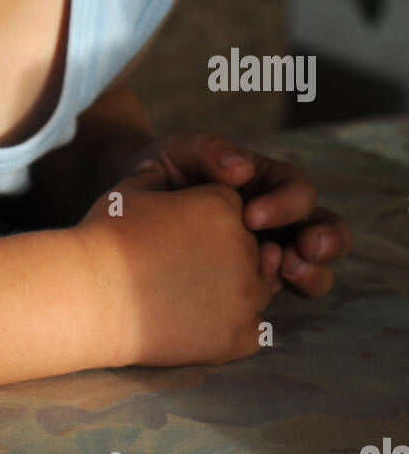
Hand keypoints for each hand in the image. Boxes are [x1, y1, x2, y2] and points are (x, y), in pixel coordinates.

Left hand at [121, 129, 351, 296]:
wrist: (128, 210)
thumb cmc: (161, 173)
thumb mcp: (179, 151)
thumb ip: (209, 150)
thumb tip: (243, 168)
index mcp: (267, 184)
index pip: (297, 191)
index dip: (285, 204)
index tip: (250, 216)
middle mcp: (278, 221)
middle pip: (325, 230)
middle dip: (325, 240)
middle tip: (302, 249)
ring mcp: (269, 256)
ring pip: (314, 269)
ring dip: (313, 274)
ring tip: (289, 273)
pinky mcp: (252, 288)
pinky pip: (278, 298)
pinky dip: (277, 301)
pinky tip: (256, 303)